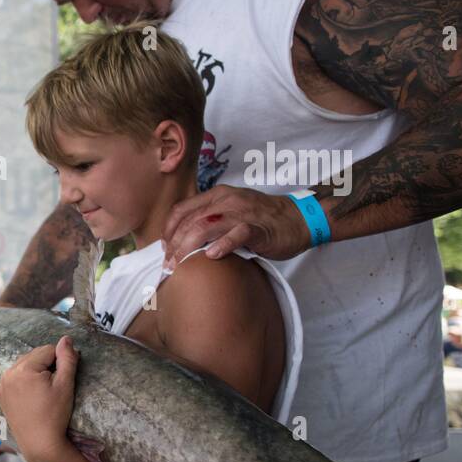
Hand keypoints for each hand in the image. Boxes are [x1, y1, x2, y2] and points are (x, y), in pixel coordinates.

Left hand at [0, 336, 77, 461]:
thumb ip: (67, 359)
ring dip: (35, 372)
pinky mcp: (0, 395)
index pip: (47, 350)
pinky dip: (25, 382)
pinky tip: (34, 397)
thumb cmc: (55, 415)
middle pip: (33, 357)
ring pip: (24, 367)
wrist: (39, 444)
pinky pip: (15, 379)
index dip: (60, 361)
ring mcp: (2, 385)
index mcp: (23, 369)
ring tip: (45, 392)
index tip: (64, 378)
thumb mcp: (66, 385)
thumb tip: (66, 339)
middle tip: (55, 386)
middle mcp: (8, 374)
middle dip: (46, 365)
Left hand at [161, 184, 311, 271]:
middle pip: (189, 221)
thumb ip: (209, 221)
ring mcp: (242, 213)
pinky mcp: (257, 227)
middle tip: (168, 265)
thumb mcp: (230, 212)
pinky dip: (221, 245)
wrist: (298, 219)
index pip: (182, 210)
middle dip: (174, 245)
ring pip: (205, 227)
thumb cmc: (261, 220)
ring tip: (180, 265)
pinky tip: (210, 256)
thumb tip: (182, 241)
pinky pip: (236, 234)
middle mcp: (226, 201)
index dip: (168, 230)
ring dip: (188, 248)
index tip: (164, 249)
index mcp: (217, 196)